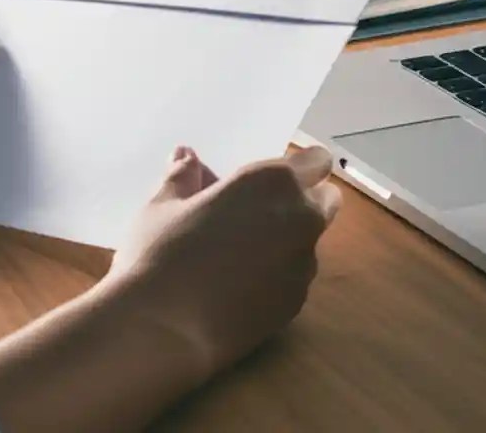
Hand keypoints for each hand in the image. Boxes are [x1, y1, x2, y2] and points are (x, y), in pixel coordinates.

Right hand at [110, 145, 340, 375]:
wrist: (162, 329)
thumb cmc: (159, 253)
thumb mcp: (162, 206)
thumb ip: (183, 177)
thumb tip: (185, 157)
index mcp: (272, 182)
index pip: (316, 161)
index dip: (300, 167)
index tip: (272, 180)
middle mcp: (300, 218)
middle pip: (326, 200)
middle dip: (303, 201)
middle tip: (258, 213)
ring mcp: (303, 265)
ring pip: (309, 242)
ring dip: (288, 241)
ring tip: (239, 258)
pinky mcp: (296, 304)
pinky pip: (295, 278)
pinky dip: (277, 277)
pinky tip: (239, 289)